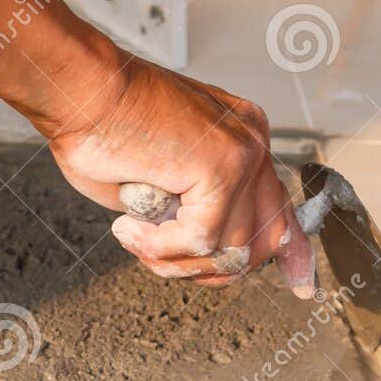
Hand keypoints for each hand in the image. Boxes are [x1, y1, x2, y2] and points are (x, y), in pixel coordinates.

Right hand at [41, 57, 316, 295]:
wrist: (78, 91)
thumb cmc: (102, 130)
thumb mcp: (159, 180)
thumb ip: (193, 210)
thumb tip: (213, 257)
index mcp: (242, 139)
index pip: (281, 209)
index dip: (293, 255)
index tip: (302, 289)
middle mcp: (252, 142)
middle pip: (263, 241)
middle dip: (211, 270)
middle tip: (159, 259)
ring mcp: (242, 152)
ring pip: (229, 250)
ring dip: (172, 259)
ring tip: (133, 236)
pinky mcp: (221, 167)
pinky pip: (199, 240)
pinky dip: (157, 246)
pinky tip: (128, 227)